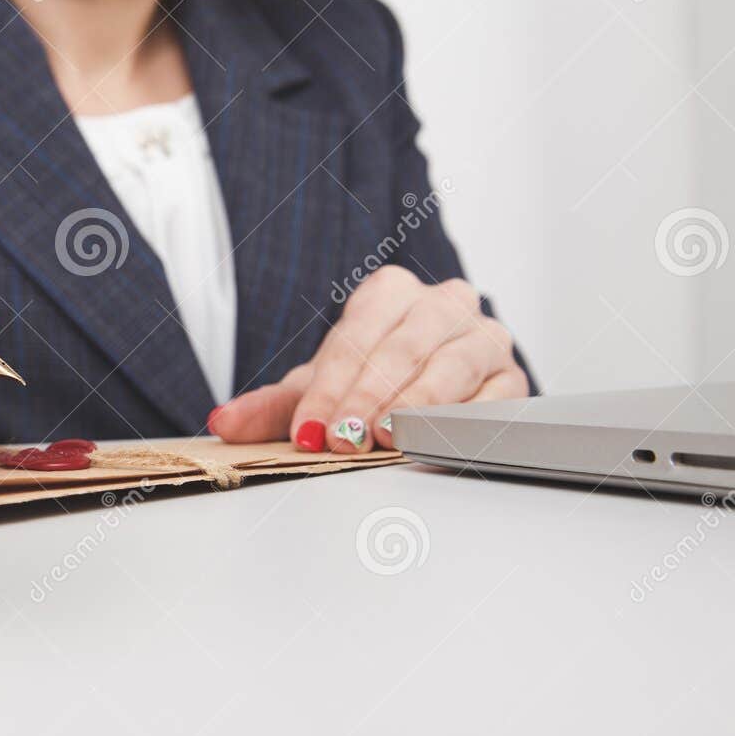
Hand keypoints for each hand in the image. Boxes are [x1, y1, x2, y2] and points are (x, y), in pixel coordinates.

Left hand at [207, 266, 526, 452]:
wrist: (422, 392)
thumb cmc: (366, 382)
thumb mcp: (317, 391)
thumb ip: (271, 406)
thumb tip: (223, 421)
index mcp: (390, 293)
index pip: (356, 337)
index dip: (329, 388)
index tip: (309, 431)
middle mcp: (443, 304)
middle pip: (404, 347)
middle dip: (368, 396)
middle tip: (344, 438)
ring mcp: (483, 338)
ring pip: (453, 364)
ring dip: (417, 404)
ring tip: (386, 437)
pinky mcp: (511, 379)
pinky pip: (495, 397)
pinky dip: (464, 421)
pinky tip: (436, 442)